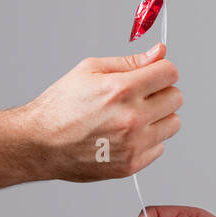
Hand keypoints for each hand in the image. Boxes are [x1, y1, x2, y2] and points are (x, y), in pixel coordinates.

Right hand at [20, 43, 181, 181]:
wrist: (39, 144)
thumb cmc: (61, 106)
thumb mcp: (91, 70)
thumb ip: (131, 62)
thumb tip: (159, 52)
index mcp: (122, 90)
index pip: (170, 73)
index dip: (162, 70)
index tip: (152, 75)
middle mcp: (132, 118)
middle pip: (176, 98)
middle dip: (161, 93)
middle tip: (139, 97)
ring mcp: (133, 144)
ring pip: (173, 123)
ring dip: (158, 118)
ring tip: (132, 116)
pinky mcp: (131, 165)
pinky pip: (160, 147)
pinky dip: (148, 140)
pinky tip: (126, 136)